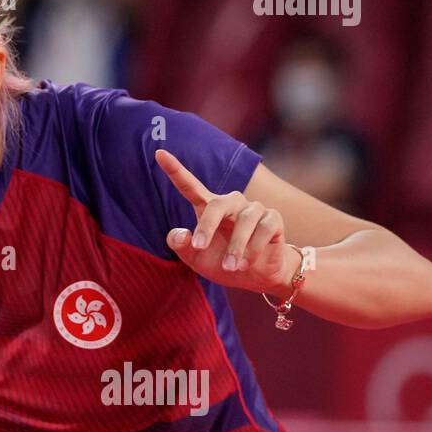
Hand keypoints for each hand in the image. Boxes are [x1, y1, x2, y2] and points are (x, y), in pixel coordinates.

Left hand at [155, 149, 300, 295]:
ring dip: (235, 247)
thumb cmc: (222, 263)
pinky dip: (253, 249)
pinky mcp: (272, 218)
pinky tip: (246, 263)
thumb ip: (182, 246)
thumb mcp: (196, 258)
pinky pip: (263, 229)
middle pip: (217, 204)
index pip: (190, 186)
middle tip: (199, 247)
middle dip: (207, 226)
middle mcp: (230, 203)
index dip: (175, 170)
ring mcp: (253, 209)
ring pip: (244, 220)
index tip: (159, 153)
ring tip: (229, 267)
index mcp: (207, 208)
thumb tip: (180, 234)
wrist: (255, 277)